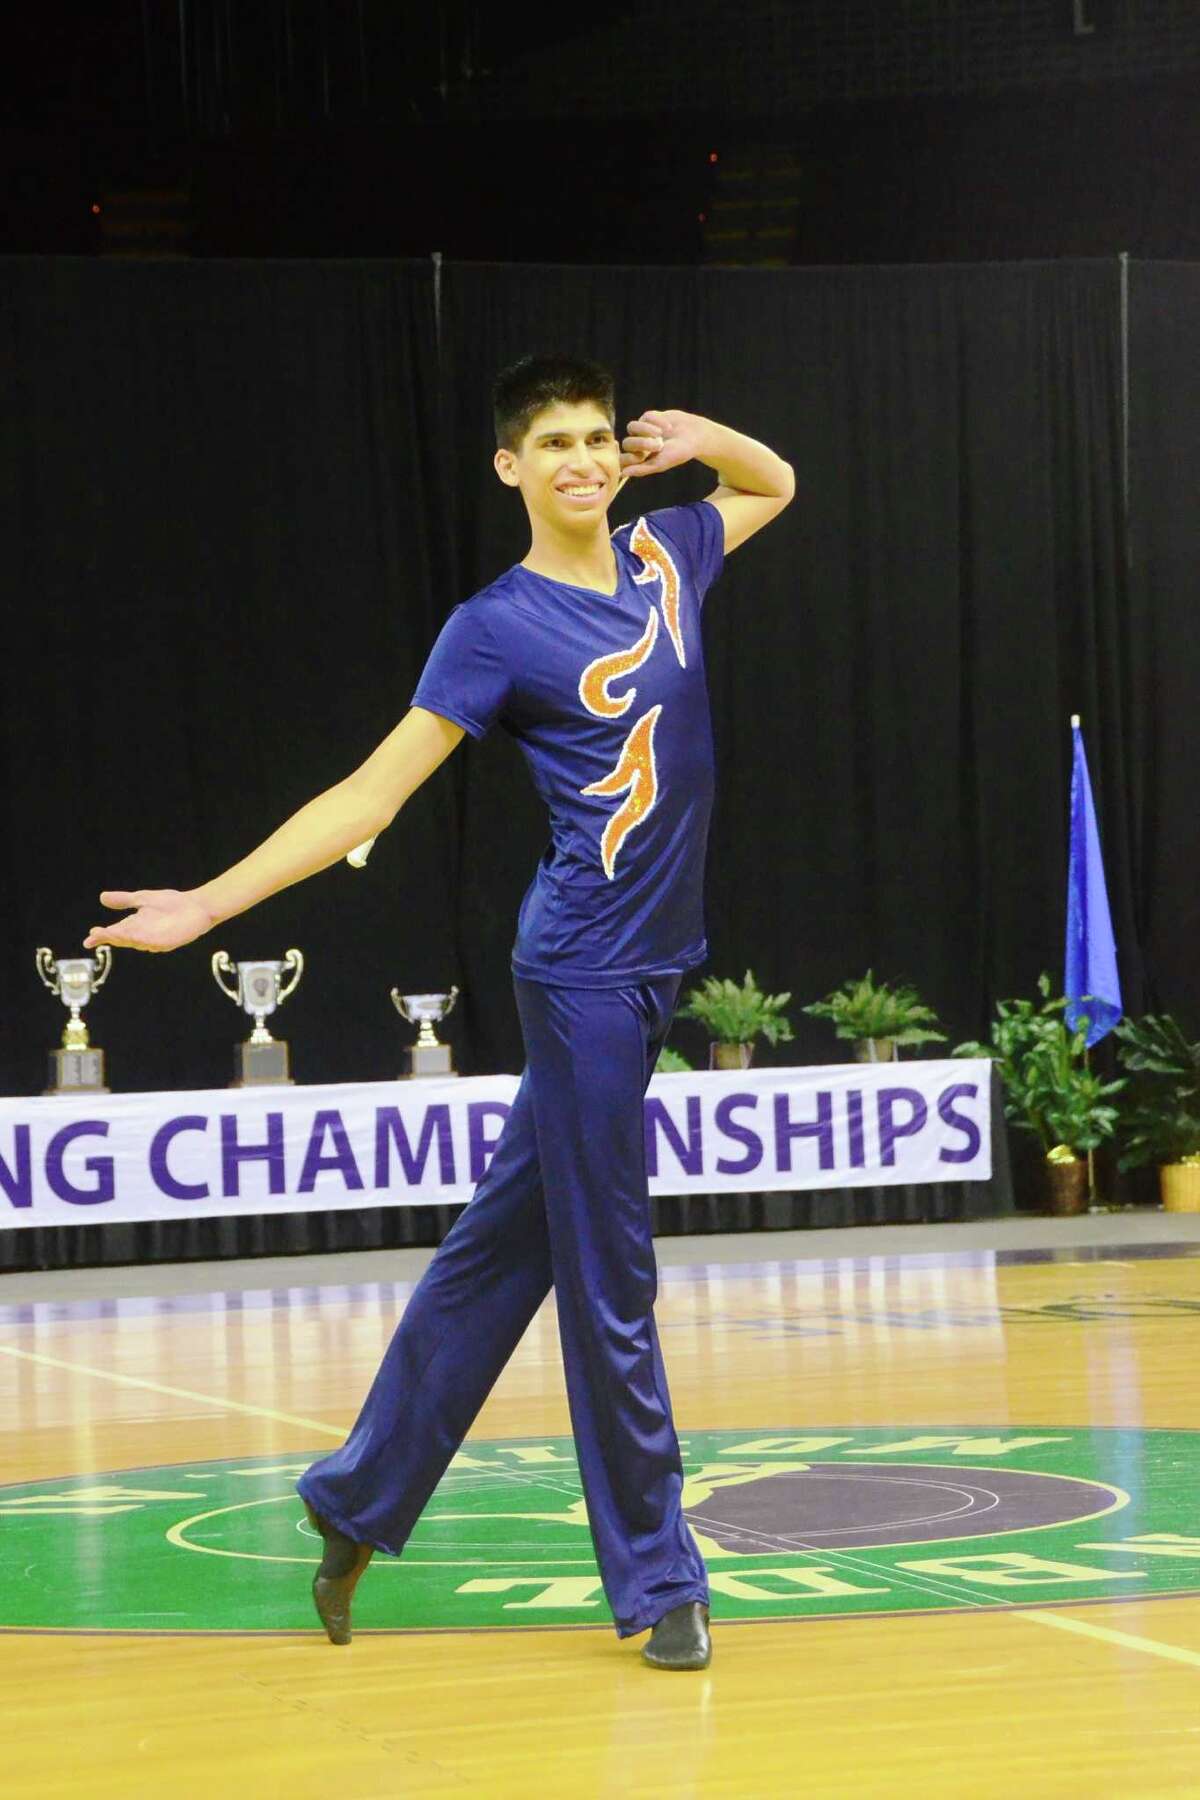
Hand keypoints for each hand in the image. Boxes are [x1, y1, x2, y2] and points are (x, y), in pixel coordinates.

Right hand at [83, 889, 214, 953]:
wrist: (197, 905)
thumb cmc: (172, 903)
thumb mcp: (143, 898)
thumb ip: (124, 899)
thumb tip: (102, 897)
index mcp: (135, 925)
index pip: (115, 931)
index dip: (102, 935)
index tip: (89, 937)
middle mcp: (142, 935)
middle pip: (122, 938)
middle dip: (109, 937)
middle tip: (95, 936)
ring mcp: (154, 940)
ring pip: (135, 942)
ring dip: (122, 939)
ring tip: (109, 934)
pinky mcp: (167, 942)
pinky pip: (151, 942)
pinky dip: (141, 940)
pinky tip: (132, 937)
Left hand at [619, 409, 702, 478]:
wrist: (694, 436)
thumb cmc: (678, 453)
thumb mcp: (660, 464)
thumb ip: (642, 469)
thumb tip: (623, 473)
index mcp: (640, 459)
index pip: (623, 459)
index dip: (628, 458)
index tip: (642, 457)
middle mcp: (638, 444)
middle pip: (627, 443)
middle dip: (641, 443)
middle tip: (659, 445)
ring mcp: (642, 429)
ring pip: (631, 427)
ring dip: (645, 430)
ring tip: (661, 434)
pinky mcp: (649, 417)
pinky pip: (645, 417)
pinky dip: (657, 421)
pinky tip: (668, 426)